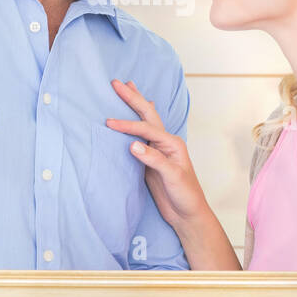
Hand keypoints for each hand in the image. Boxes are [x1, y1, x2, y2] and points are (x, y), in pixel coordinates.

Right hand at [105, 79, 208, 228]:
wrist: (188, 213)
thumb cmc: (186, 195)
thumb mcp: (172, 177)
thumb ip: (154, 160)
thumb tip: (133, 144)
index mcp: (172, 144)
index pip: (146, 129)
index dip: (127, 125)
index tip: (109, 122)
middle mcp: (165, 143)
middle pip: (147, 115)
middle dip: (133, 98)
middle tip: (117, 83)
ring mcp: (157, 150)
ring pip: (145, 122)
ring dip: (135, 105)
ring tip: (127, 88)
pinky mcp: (150, 160)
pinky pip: (140, 136)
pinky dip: (134, 123)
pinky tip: (134, 117)